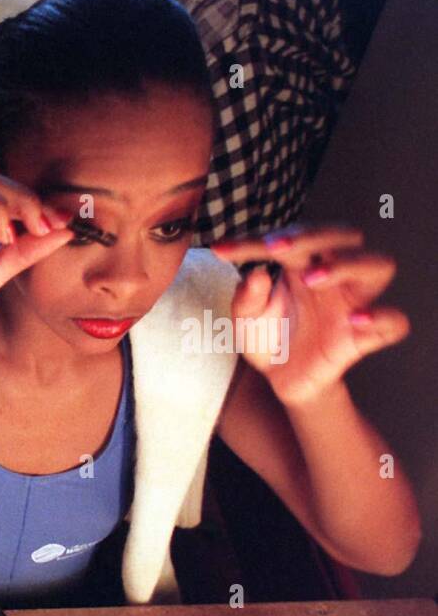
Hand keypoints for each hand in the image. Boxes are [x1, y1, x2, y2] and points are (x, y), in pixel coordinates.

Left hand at [213, 225, 408, 406]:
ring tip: (313, 278)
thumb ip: (245, 299)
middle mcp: (334, 276)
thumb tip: (254, 274)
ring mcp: (352, 303)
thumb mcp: (246, 320)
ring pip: (378, 266)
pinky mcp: (364, 336)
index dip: (255, 241)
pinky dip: (381, 317)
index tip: (221, 249)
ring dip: (347, 265)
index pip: (291, 239)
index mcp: (303, 264)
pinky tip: (355, 320)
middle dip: (314, 235)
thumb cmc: (268, 338)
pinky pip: (393, 322)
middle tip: (276, 247)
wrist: (281, 380)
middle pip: (345, 236)